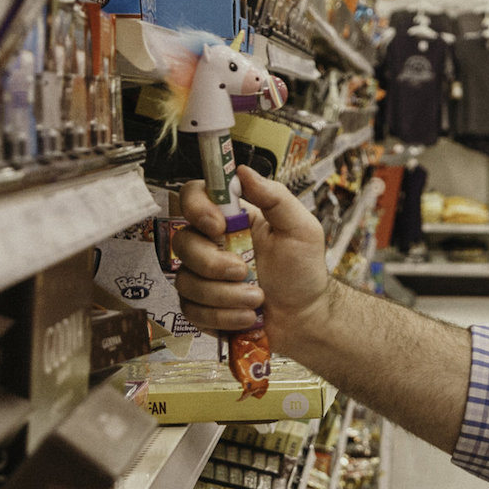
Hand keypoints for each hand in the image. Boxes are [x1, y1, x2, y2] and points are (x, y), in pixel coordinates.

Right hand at [171, 165, 333, 349]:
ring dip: (226, 295)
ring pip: (186, 281)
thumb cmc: (303, 273)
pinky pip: (192, 310)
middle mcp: (212, 245)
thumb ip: (275, 197)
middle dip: (214, 264)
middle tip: (245, 272)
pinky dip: (224, 316)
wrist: (306, 318)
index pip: (194, 197)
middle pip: (182, 242)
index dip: (197, 208)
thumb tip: (243, 171)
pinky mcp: (201, 306)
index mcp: (232, 220)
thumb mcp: (301, 229)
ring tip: (257, 299)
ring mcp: (203, 276)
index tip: (218, 226)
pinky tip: (247, 316)